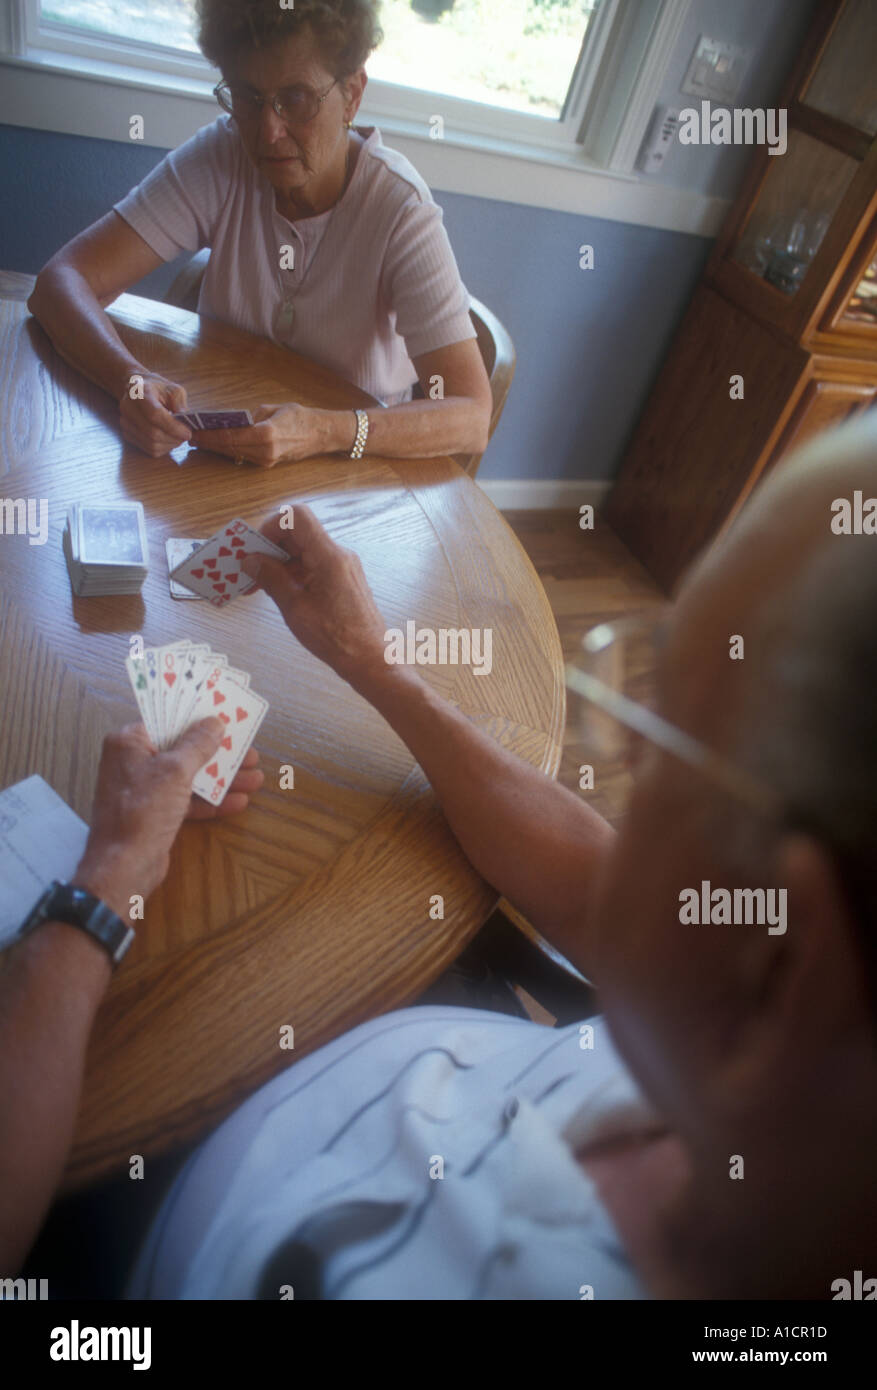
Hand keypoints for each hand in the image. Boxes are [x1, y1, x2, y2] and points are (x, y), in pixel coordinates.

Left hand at [74, 720, 263, 916]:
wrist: (124, 867)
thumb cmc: (144, 810)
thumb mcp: (176, 770)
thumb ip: (197, 744)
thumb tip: (214, 723)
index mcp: (129, 742)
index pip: (166, 720)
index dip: (197, 717)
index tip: (225, 716)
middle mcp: (134, 762)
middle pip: (183, 748)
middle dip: (218, 752)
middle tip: (250, 752)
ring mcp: (145, 789)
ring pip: (189, 775)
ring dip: (222, 777)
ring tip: (255, 778)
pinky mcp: (156, 813)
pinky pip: (187, 799)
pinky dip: (211, 800)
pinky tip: (239, 801)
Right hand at [118, 371, 191, 457]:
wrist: (137, 389)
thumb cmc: (158, 389)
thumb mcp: (173, 389)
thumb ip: (180, 402)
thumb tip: (184, 420)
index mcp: (139, 391)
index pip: (155, 415)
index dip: (173, 427)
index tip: (188, 432)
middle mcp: (128, 407)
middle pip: (153, 433)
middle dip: (174, 438)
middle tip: (186, 436)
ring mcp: (125, 422)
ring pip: (151, 444)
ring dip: (170, 444)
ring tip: (179, 437)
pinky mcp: (127, 434)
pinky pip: (148, 449)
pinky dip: (163, 448)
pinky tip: (169, 439)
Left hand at [190, 403, 345, 467]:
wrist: (320, 434)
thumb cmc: (300, 417)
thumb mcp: (273, 409)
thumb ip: (251, 417)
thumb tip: (232, 421)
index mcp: (266, 434)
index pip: (230, 436)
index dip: (210, 435)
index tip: (195, 431)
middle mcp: (265, 451)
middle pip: (229, 448)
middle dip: (208, 443)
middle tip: (191, 437)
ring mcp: (266, 460)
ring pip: (234, 454)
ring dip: (216, 449)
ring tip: (200, 442)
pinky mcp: (267, 464)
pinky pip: (242, 457)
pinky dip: (228, 451)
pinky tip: (217, 446)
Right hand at [240, 503, 390, 689]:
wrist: (370, 659)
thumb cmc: (335, 637)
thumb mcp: (295, 608)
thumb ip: (271, 578)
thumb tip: (250, 560)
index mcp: (329, 556)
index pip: (296, 517)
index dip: (271, 527)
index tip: (255, 550)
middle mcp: (338, 554)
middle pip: (298, 534)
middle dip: (270, 548)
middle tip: (248, 571)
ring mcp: (343, 567)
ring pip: (304, 550)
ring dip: (279, 563)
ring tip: (259, 587)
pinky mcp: (343, 579)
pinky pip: (313, 565)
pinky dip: (293, 573)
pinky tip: (280, 593)